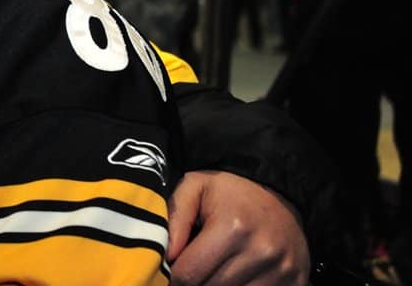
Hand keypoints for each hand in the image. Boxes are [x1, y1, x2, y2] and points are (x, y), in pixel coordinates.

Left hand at [168, 170, 308, 285]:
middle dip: (196, 281)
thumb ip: (175, 217)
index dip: (175, 275)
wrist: (280, 191)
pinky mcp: (296, 281)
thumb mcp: (195, 187)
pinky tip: (237, 276)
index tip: (175, 268)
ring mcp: (282, 270)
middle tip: (196, 267)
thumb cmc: (231, 191)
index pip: (189, 274)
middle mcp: (261, 252)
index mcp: (232, 228)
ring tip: (216, 268)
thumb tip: (167, 255)